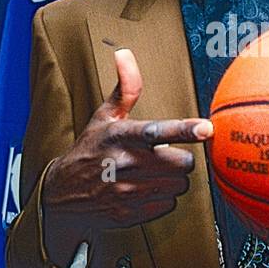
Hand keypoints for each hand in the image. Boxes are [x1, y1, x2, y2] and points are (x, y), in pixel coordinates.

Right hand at [43, 48, 211, 231]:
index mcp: (121, 136)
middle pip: (183, 163)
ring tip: (153, 173)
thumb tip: (125, 54)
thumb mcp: (104, 117)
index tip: (206, 128)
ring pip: (179, 185)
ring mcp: (128, 192)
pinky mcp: (131, 214)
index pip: (158, 131)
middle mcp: (125, 164)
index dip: (185, 130)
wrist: (62, 194)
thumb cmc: (89, 150)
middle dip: (181, 159)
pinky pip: (168, 205)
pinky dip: (163, 199)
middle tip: (166, 156)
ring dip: (173, 180)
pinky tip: (145, 191)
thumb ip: (125, 89)